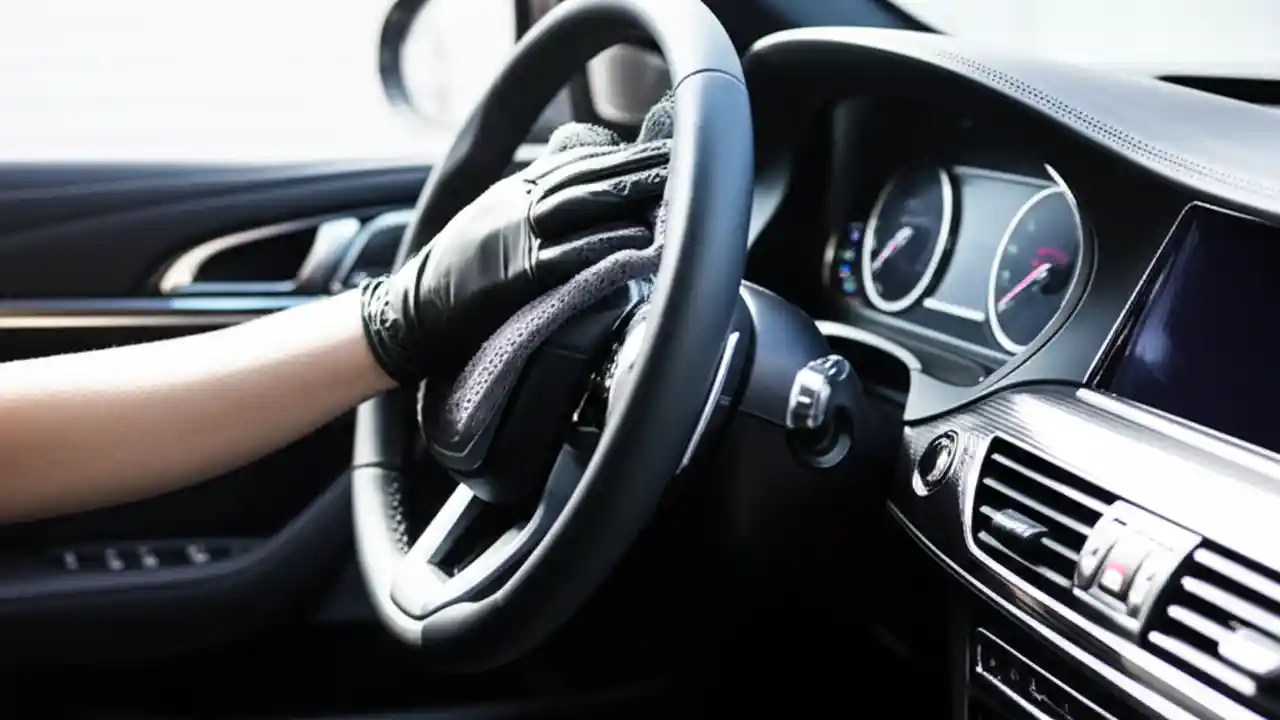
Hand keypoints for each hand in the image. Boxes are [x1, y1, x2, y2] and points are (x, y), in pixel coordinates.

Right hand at [360, 110, 671, 383]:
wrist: (410, 313)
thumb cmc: (457, 275)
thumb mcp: (493, 223)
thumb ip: (533, 201)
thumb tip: (578, 181)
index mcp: (512, 193)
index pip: (575, 163)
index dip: (620, 154)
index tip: (660, 149)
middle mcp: (514, 207)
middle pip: (584, 177)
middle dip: (634, 167)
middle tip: (677, 160)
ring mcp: (512, 239)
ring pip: (577, 207)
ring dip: (626, 196)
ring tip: (669, 190)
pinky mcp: (512, 278)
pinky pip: (563, 258)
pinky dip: (599, 247)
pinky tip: (633, 242)